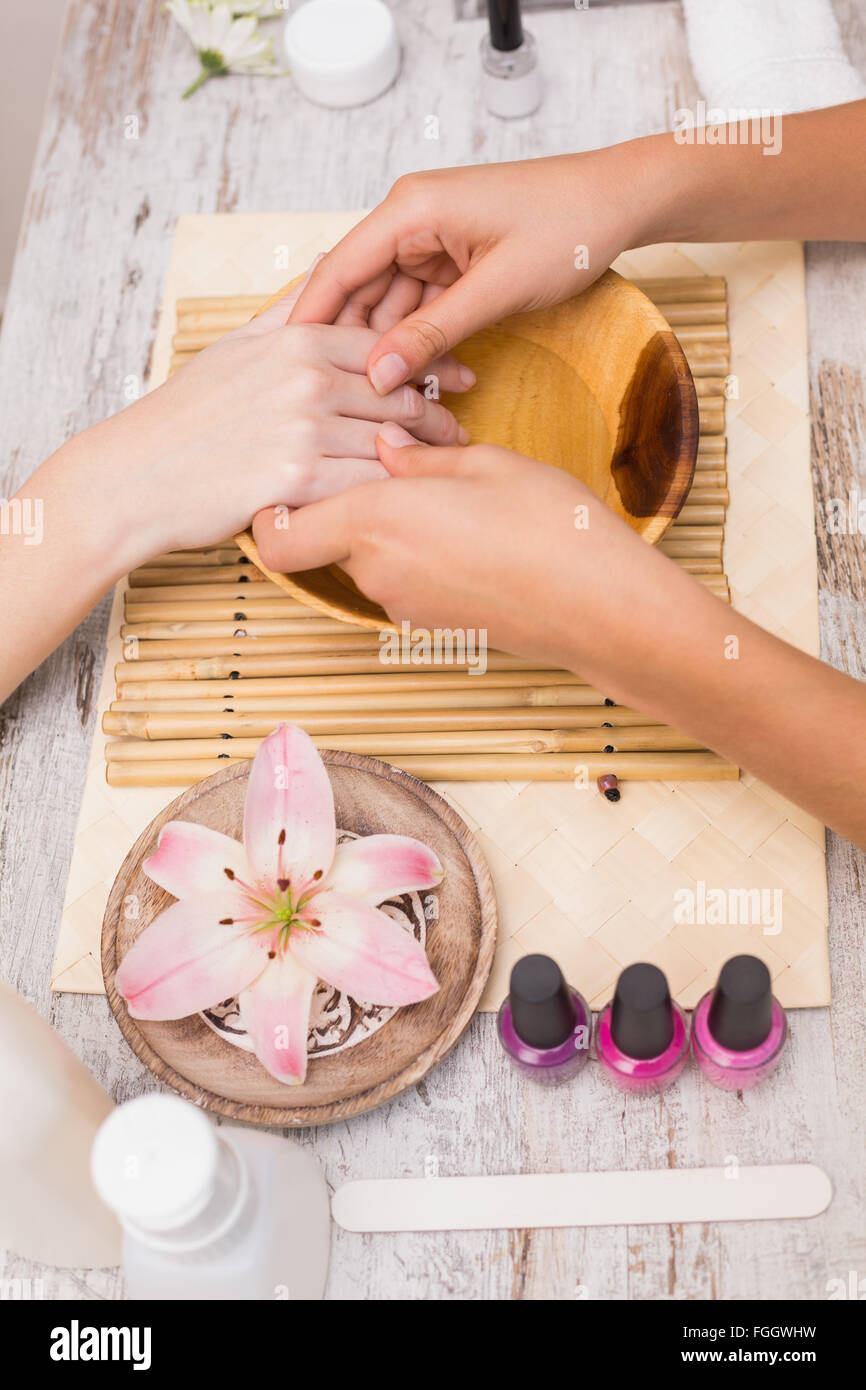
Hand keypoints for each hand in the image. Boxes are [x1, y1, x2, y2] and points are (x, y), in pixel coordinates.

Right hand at [81, 283, 469, 566]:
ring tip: (447, 471)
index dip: (430, 364)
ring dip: (427, 460)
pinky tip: (410, 501)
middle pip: (399, 395)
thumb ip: (290, 309)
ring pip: (392, 442)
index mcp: (297, 339)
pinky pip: (370, 484)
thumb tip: (326, 262)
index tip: (460, 378)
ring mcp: (304, 428)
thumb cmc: (187, 415)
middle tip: (462, 432)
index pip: (385, 347)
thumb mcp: (237, 346)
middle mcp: (305, 377)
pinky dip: (396, 493)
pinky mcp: (299, 478)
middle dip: (439, 416)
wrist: (137, 475)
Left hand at [251, 425, 658, 674]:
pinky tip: (467, 534)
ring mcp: (404, 606)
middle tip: (394, 466)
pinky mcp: (432, 624)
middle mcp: (378, 571)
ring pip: (367, 559)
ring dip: (389, 529)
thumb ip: (420, 455)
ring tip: (448, 498)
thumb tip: (385, 447)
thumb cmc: (550, 525)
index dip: (270, 514)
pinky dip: (418, 555)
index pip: (278, 536)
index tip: (290, 482)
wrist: (601, 606)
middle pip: (325, 541)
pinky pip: (402, 580)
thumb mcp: (484, 463)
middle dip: (347, 504)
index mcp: (376, 521)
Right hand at [289, 150, 647, 393]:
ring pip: (387, 309)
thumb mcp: (497, 289)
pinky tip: (426, 382)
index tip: (285, 368)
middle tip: (342, 404)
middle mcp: (410, 222)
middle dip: (352, 347)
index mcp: (410, 210)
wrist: (620, 203)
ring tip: (392, 403)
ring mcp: (429, 244)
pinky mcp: (450, 264)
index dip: (308, 321)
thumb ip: (433, 333)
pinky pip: (418, 311)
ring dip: (392, 353)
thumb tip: (378, 374)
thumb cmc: (567, 226)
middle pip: (357, 293)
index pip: (338, 269)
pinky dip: (422, 345)